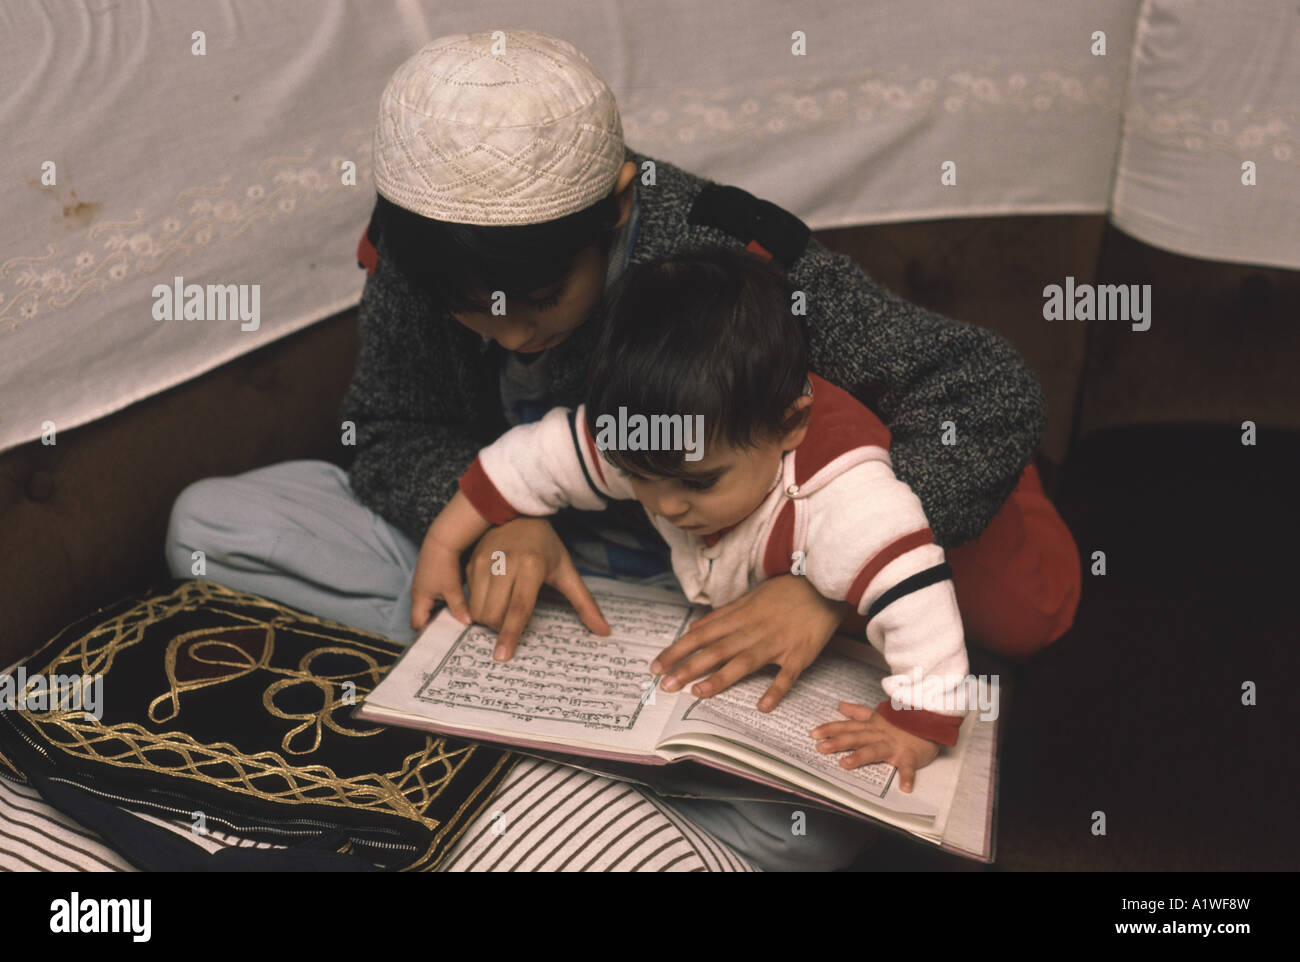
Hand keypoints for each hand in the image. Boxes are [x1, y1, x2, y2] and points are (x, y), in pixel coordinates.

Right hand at [410, 536, 472, 631]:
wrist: (443, 539)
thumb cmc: (443, 564)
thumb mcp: (452, 588)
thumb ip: (459, 607)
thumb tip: (467, 624)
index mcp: (419, 599)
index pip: (418, 624)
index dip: (427, 634)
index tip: (442, 643)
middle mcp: (420, 594)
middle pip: (425, 617)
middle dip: (437, 627)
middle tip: (452, 637)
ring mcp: (427, 587)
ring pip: (434, 607)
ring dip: (444, 615)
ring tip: (458, 625)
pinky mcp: (434, 580)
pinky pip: (439, 598)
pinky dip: (447, 604)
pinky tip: (460, 608)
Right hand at [464, 517, 609, 659]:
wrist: (519, 514)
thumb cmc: (546, 547)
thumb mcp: (567, 571)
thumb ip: (584, 604)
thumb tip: (604, 631)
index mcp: (531, 566)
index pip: (518, 608)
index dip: (510, 634)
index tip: (503, 656)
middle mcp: (504, 563)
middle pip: (493, 614)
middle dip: (500, 628)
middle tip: (512, 620)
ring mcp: (484, 561)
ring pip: (476, 609)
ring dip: (488, 619)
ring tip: (502, 607)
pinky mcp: (471, 562)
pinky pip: (468, 597)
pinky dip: (478, 605)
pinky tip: (491, 594)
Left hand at [648, 574, 851, 711]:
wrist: (824, 583)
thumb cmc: (785, 591)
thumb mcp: (750, 597)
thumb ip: (722, 615)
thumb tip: (695, 628)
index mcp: (739, 617)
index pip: (700, 635)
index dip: (677, 651)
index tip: (656, 666)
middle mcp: (753, 630)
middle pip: (715, 650)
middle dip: (688, 668)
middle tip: (665, 686)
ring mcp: (776, 643)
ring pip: (744, 662)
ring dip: (720, 678)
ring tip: (697, 692)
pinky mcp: (799, 654)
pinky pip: (786, 675)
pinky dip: (775, 690)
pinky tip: (762, 706)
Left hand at [810, 701, 940, 792]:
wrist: (929, 721)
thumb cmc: (901, 722)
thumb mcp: (878, 714)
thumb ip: (858, 712)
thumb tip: (839, 706)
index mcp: (871, 727)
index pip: (847, 727)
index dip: (830, 729)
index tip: (813, 734)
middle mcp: (879, 735)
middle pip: (855, 738)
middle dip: (837, 742)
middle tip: (821, 748)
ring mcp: (893, 745)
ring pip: (874, 751)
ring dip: (860, 757)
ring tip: (845, 764)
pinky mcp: (909, 756)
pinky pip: (908, 767)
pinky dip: (907, 777)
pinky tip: (904, 788)